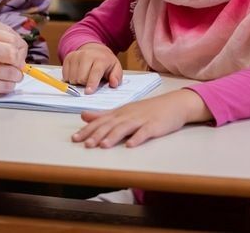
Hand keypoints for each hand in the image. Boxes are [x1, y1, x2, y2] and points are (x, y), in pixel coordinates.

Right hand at [0, 19, 27, 102]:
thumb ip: (4, 34)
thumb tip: (22, 51)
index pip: (13, 49)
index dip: (20, 51)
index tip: (16, 52)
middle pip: (13, 68)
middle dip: (18, 68)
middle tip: (15, 67)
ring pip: (8, 84)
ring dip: (12, 80)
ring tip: (5, 75)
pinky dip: (0, 89)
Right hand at [61, 42, 121, 93]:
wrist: (95, 49)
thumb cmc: (105, 62)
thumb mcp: (115, 68)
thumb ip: (116, 76)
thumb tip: (114, 83)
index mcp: (100, 58)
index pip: (95, 72)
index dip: (92, 83)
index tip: (88, 92)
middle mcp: (87, 55)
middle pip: (81, 77)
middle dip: (85, 84)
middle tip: (90, 81)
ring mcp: (76, 56)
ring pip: (72, 77)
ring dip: (78, 82)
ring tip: (84, 76)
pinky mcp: (68, 58)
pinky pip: (65, 75)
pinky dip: (71, 78)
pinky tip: (77, 74)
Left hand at [71, 89, 211, 147]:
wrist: (174, 104)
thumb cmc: (148, 110)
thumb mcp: (124, 110)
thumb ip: (104, 115)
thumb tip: (84, 115)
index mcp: (120, 113)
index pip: (101, 121)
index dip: (88, 130)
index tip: (75, 138)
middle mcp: (128, 115)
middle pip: (110, 125)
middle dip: (97, 135)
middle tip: (85, 144)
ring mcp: (142, 120)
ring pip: (125, 128)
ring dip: (113, 137)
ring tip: (103, 146)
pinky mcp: (154, 126)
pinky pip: (145, 132)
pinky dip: (137, 138)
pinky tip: (130, 145)